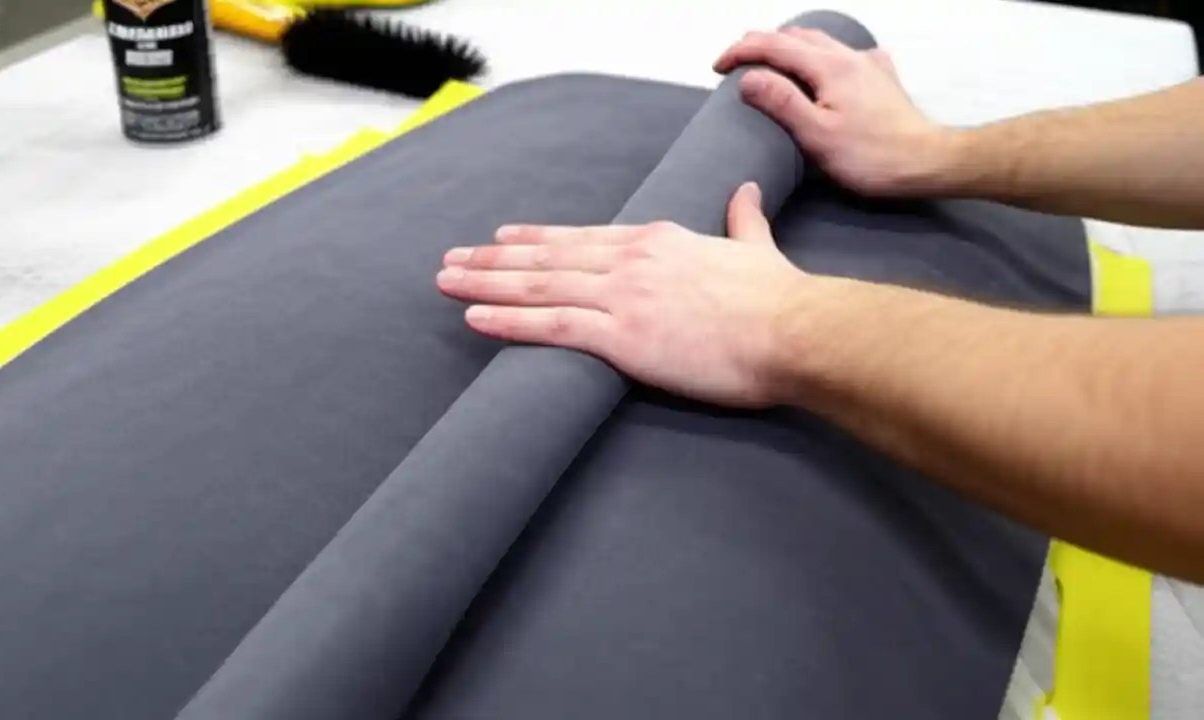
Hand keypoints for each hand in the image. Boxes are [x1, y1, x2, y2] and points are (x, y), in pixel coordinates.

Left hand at [436, 183, 818, 408]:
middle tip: (452, 258)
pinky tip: (473, 315)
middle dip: (493, 259)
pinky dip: (507, 318)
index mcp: (657, 241)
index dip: (536, 239)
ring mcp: (622, 296)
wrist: (794, 330)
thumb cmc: (778, 300)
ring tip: (445, 281)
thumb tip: (747, 192)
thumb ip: (744, 219)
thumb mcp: (756, 246)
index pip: (582, 238)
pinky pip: (551, 325)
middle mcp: (630, 261)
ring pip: (538, 286)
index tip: (503, 238)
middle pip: (547, 258)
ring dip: (485, 282)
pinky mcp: (622, 335)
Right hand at [714, 27, 954, 196]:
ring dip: (789, 47)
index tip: (717, 67)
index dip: (740, 51)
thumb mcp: (816, 134)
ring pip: (821, 41)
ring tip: (770, 64)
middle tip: (737, 64)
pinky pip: (846, 54)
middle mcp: (848, 56)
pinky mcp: (882, 79)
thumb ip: (781, 101)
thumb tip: (748, 77)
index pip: (773, 45)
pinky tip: (827, 69)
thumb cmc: (870, 156)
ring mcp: (868, 64)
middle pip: (796, 36)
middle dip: (762, 44)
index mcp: (828, 66)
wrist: (926, 162)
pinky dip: (823, 55)